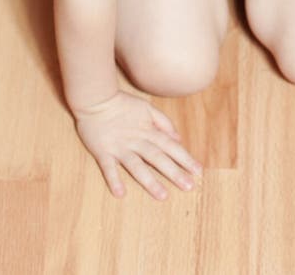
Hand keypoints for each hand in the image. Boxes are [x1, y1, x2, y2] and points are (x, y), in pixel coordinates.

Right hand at [74, 91, 202, 199]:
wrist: (96, 99)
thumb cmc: (122, 103)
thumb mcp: (146, 108)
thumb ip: (163, 122)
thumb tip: (177, 138)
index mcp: (148, 131)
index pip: (170, 146)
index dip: (184, 158)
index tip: (198, 171)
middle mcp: (136, 141)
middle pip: (158, 158)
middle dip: (174, 172)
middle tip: (189, 186)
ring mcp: (119, 147)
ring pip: (137, 166)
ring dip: (149, 181)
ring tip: (162, 196)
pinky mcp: (103, 151)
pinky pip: (108, 167)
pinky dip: (114, 179)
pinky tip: (120, 193)